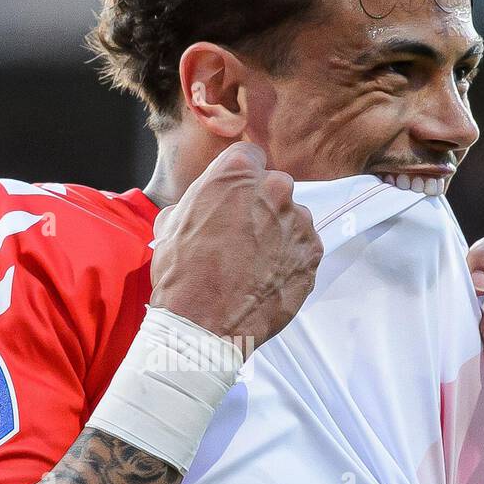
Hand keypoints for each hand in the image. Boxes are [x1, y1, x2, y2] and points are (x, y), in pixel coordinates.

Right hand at [150, 141, 322, 354]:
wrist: (203, 325)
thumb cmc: (182, 275)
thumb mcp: (171, 224)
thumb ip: (197, 200)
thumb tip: (203, 204)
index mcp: (237, 172)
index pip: (248, 157)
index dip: (238, 180)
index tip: (233, 197)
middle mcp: (274, 189)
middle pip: (274, 187)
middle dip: (259, 206)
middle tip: (240, 236)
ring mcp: (298, 222)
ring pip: (291, 218)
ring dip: (277, 234)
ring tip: (253, 263)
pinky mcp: (312, 254)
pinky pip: (303, 248)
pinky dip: (289, 260)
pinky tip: (266, 277)